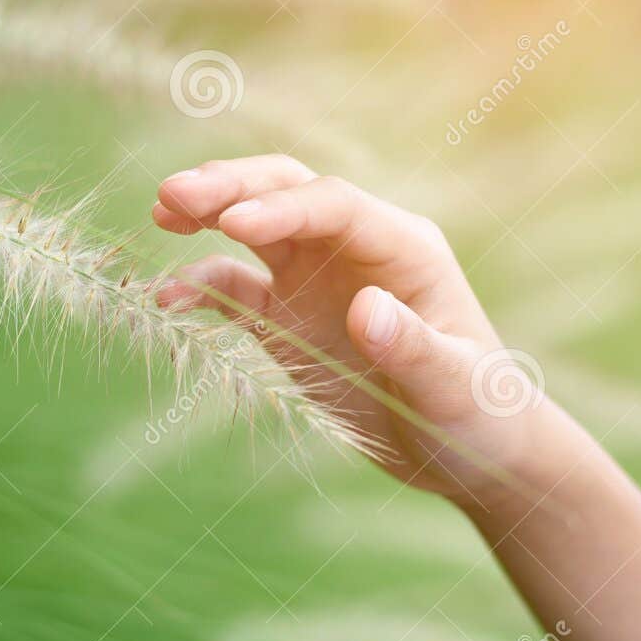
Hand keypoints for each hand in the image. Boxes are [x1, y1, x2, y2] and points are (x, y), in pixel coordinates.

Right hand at [152, 154, 549, 508]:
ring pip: (255, 225)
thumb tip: (366, 307)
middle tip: (172, 194)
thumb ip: (415, 347)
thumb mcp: (457, 387)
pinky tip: (167, 298)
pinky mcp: (287, 316)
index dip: (282, 209)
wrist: (469, 453)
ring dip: (208, 212)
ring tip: (162, 212)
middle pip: (286, 191)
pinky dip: (198, 285)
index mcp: (402, 246)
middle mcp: (353, 248)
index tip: (232, 225)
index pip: (334, 203)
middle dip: (231, 187)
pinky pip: (233, 287)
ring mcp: (315, 278)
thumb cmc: (478, 412)